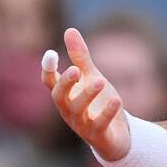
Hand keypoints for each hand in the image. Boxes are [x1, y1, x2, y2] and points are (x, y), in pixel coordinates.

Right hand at [41, 27, 130, 161]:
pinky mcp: (98, 136)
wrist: (117, 136)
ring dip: (88, 95)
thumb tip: (69, 29)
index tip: (52, 53)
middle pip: (59, 97)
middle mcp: (69, 110)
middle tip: (76, 70)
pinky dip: (107, 113)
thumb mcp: (91, 76)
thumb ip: (80, 57)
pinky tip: (117, 100)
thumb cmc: (99, 104)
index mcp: (65, 95)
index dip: (48, 69)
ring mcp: (82, 125)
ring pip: (78, 111)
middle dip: (66, 83)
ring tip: (100, 80)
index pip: (50, 82)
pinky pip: (99, 125)